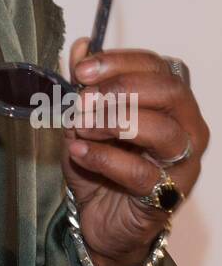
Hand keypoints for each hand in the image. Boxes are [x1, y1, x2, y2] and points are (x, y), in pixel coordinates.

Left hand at [62, 37, 208, 265]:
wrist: (100, 219)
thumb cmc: (101, 166)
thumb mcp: (84, 119)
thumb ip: (85, 85)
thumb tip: (80, 47)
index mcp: (170, 100)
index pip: (156, 66)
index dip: (119, 62)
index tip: (82, 70)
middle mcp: (187, 126)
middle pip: (169, 91)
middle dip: (120, 89)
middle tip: (82, 100)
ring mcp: (183, 162)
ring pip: (163, 130)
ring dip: (114, 122)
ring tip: (80, 128)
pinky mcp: (169, 195)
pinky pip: (142, 172)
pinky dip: (105, 158)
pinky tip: (79, 154)